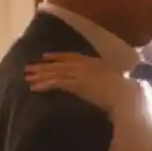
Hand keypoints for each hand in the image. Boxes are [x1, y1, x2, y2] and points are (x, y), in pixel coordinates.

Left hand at [24, 53, 141, 113]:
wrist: (125, 94)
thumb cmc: (124, 89)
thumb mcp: (114, 78)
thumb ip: (105, 77)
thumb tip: (103, 81)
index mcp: (92, 61)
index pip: (70, 56)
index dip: (57, 56)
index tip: (45, 56)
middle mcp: (83, 65)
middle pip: (58, 65)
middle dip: (42, 67)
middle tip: (28, 68)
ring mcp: (78, 74)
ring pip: (54, 73)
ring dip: (39, 75)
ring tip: (26, 78)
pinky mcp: (75, 85)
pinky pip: (56, 84)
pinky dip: (44, 85)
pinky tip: (34, 88)